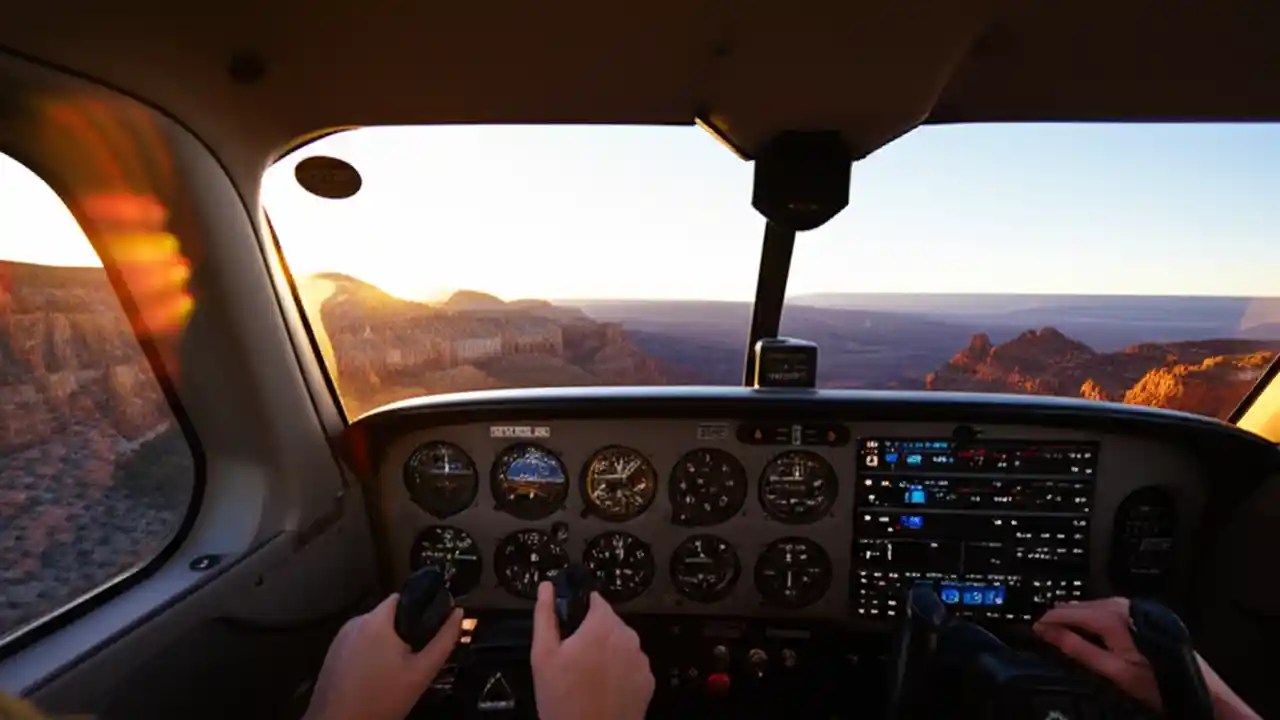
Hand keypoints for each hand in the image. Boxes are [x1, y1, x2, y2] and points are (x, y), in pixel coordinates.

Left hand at [304, 594, 462, 719]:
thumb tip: (458, 613)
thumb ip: (443, 640)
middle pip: (387, 616)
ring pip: (371, 632)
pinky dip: (368, 655)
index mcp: (376, 620)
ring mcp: (339, 639)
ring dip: (385, 644)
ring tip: (395, 672)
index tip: (430, 630)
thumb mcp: (421, 672)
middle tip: (415, 658)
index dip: (420, 609)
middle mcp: (354, 622)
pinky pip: (357, 645)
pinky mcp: (331, 655)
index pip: (402, 597)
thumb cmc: (382, 698)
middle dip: (403, 632)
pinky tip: (375, 679)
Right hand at [530, 582, 654, 719]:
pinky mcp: (649, 682)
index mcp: (603, 625)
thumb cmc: (561, 697)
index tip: (569, 629)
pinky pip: (632, 666)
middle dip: (593, 634)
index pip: (595, 600)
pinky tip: (605, 689)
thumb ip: (545, 615)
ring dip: (608, 652)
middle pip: (610, 623)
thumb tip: (546, 585)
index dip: (580, 611)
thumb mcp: (543, 655)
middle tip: (573, 660)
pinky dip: (621, 672)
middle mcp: (629, 637)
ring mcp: (642, 660)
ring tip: (588, 678)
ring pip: (622, 645)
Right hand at [1033, 597, 1258, 719]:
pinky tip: (1089, 627)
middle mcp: (1122, 606)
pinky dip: (1094, 616)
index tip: (1034, 627)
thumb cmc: (1156, 682)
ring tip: (1061, 627)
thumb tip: (1049, 633)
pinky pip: (1109, 608)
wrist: (1198, 686)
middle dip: (1061, 616)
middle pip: (1082, 606)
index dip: (1049, 620)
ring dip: (1077, 615)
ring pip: (1095, 606)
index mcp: (1112, 618)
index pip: (1069, 612)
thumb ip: (1078, 648)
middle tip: (1043, 629)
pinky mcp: (1144, 613)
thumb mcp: (1112, 670)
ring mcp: (1135, 608)